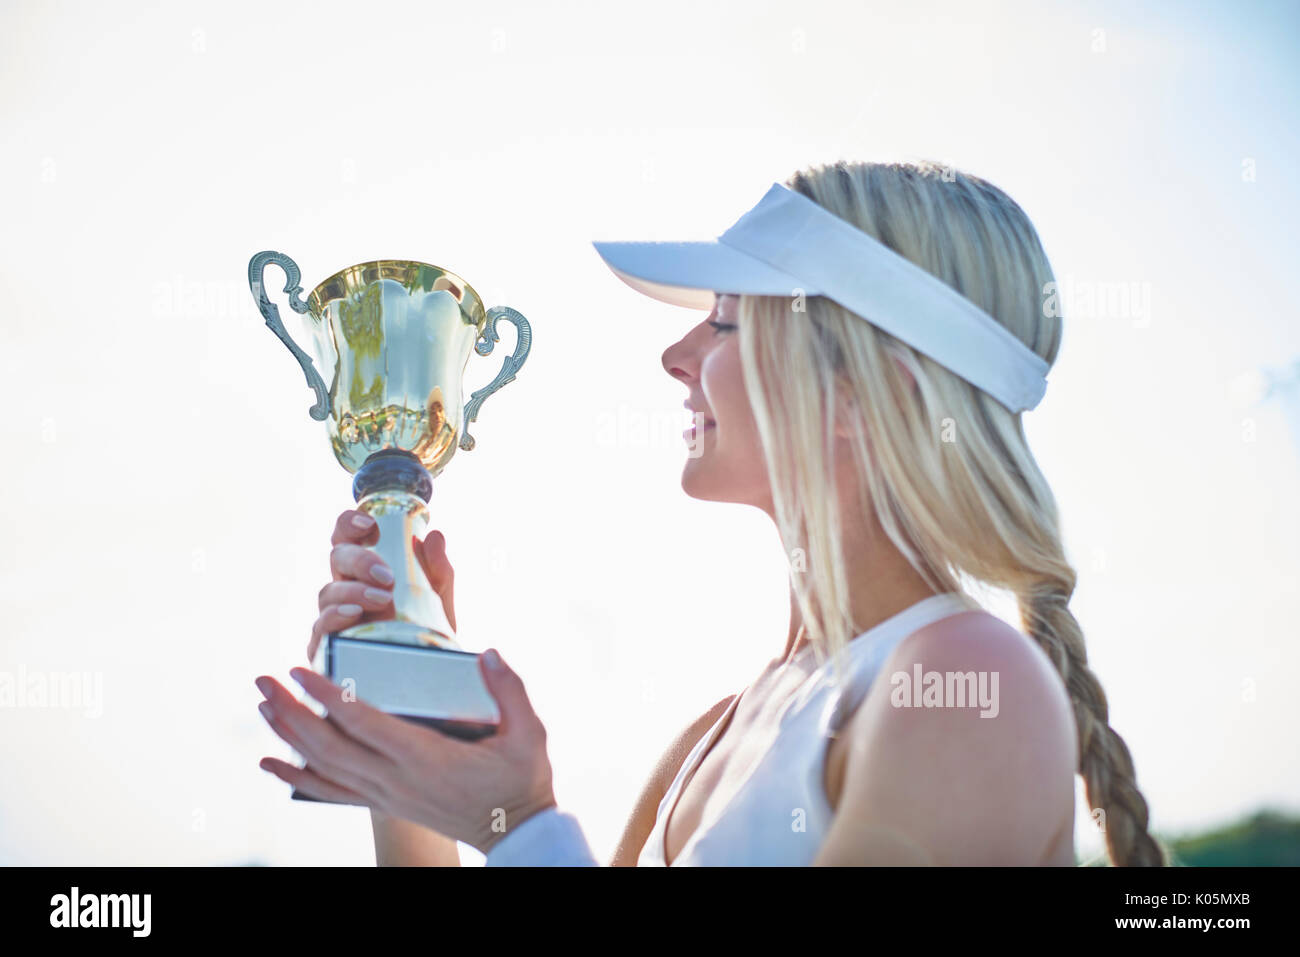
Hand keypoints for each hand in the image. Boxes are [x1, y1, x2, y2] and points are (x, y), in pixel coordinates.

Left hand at [255, 650, 557, 853]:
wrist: (516, 833)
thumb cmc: (523, 779)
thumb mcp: (529, 733)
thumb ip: (509, 690)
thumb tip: (490, 651)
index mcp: (425, 757)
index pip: (362, 723)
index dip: (327, 696)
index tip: (299, 669)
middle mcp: (396, 779)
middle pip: (329, 745)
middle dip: (291, 711)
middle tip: (263, 680)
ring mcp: (386, 795)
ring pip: (324, 767)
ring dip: (289, 736)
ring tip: (264, 706)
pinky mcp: (385, 804)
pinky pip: (330, 792)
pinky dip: (296, 777)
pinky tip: (270, 762)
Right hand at [308, 509, 456, 660]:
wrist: (426, 677)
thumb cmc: (425, 631)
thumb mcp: (439, 599)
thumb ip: (439, 570)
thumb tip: (435, 537)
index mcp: (365, 569)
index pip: (347, 537)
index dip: (350, 524)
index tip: (370, 524)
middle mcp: (344, 588)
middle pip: (337, 559)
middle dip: (359, 560)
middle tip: (385, 575)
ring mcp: (332, 616)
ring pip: (328, 593)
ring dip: (352, 591)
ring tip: (381, 599)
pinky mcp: (326, 647)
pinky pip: (320, 628)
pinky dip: (334, 618)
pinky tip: (353, 614)